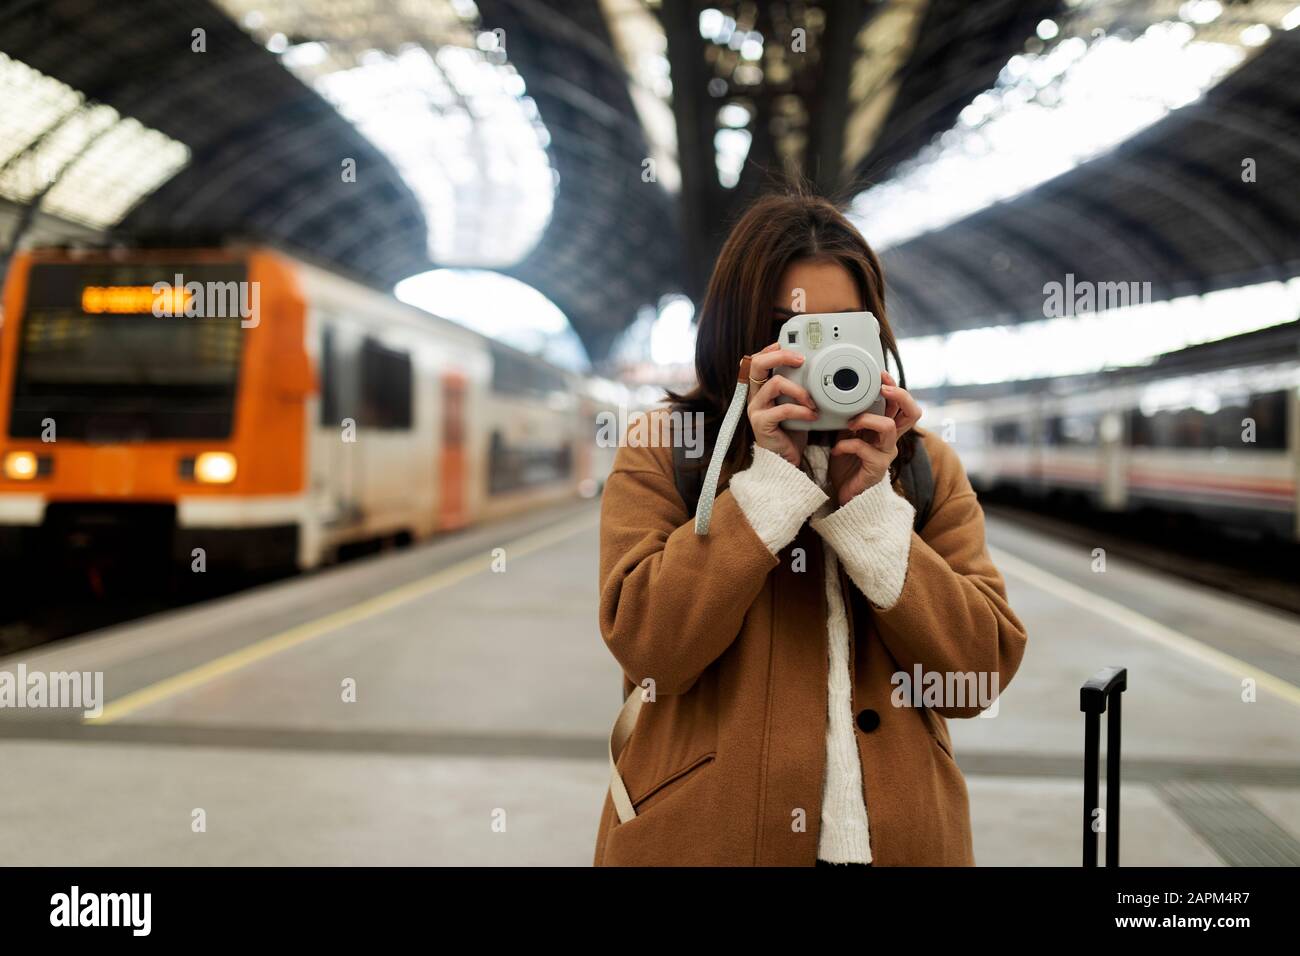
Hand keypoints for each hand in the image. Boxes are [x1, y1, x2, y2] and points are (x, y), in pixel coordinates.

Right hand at [746, 342, 817, 465]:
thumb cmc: (791, 432)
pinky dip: (801, 411)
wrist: (785, 460)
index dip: (771, 349)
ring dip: (799, 390)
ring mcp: (756, 409)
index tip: (789, 346)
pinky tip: (812, 416)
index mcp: (760, 389)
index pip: (757, 360)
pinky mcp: (761, 423)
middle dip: (781, 356)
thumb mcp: (795, 404)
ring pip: (775, 384)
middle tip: (801, 360)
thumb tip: (816, 370)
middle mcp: (754, 396)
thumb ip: (797, 388)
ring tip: (812, 401)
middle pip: (757, 364)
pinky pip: (783, 409)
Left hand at [827, 371, 921, 505]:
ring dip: (866, 419)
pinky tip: (836, 450)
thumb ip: (855, 417)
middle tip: (881, 389)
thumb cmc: (847, 463)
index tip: (880, 374)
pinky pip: (863, 448)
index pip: (904, 405)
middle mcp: (892, 441)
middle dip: (899, 395)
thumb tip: (846, 395)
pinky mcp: (877, 468)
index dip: (896, 387)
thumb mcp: (849, 433)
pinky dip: (845, 445)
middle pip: (913, 413)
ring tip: (850, 424)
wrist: (842, 493)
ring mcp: (887, 454)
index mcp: (887, 430)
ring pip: (889, 427)